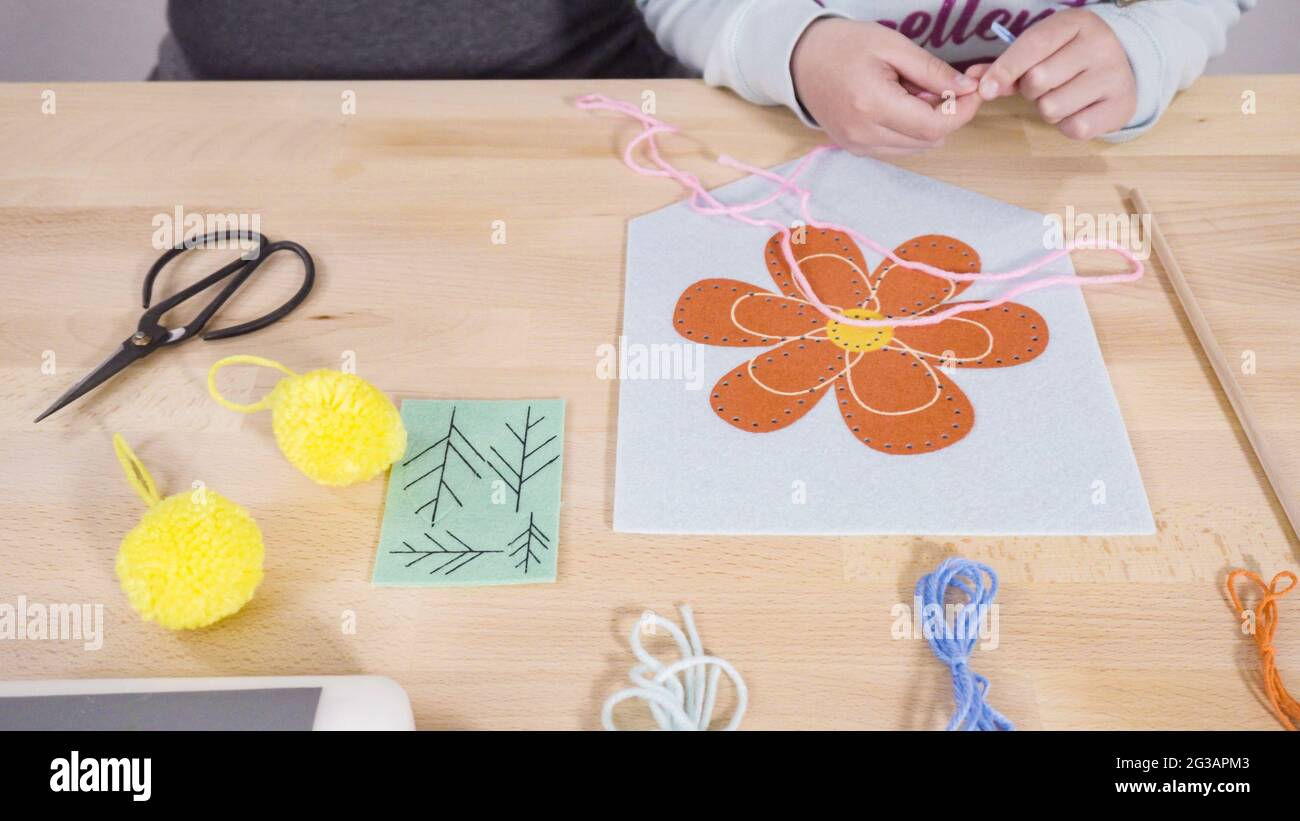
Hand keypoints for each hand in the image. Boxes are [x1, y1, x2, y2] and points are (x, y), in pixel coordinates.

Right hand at [792, 19, 980, 156]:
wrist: (801, 61)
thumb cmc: (844, 46)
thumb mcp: (892, 46)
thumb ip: (931, 71)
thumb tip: (966, 90)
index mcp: (872, 104)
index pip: (934, 126)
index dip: (962, 111)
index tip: (973, 90)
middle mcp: (864, 134)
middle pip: (929, 140)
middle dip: (948, 115)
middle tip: (946, 84)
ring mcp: (858, 145)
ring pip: (917, 148)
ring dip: (928, 124)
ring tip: (916, 93)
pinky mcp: (856, 149)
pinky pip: (898, 149)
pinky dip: (910, 131)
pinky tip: (902, 106)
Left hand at [971, 9, 1136, 139]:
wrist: (1121, 67)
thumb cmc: (1068, 57)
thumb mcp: (1041, 50)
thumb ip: (1005, 65)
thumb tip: (970, 80)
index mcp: (1077, 23)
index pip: (1034, 46)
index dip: (1004, 70)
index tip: (985, 89)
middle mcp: (1101, 45)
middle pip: (1037, 81)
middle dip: (1029, 90)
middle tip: (1044, 85)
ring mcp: (1115, 76)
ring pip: (1052, 108)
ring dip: (1047, 109)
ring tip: (1063, 95)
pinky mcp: (1122, 106)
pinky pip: (1074, 128)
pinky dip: (1067, 125)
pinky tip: (1078, 109)